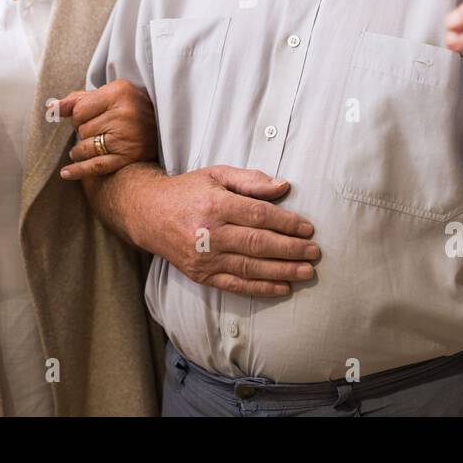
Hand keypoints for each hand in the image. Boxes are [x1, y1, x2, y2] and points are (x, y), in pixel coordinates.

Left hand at [57, 80, 157, 179]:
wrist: (166, 125)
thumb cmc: (132, 106)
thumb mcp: (110, 94)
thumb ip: (79, 99)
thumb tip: (51, 108)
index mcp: (119, 93)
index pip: (78, 110)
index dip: (78, 115)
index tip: (90, 116)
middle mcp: (124, 114)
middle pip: (81, 129)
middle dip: (85, 131)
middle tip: (101, 129)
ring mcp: (127, 137)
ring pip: (85, 147)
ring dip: (82, 149)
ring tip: (95, 143)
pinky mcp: (128, 157)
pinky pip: (95, 166)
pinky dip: (78, 170)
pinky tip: (66, 173)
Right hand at [133, 165, 318, 297]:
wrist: (148, 214)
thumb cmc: (188, 191)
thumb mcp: (216, 174)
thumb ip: (250, 180)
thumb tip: (283, 186)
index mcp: (215, 204)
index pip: (259, 215)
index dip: (286, 223)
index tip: (308, 228)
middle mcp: (209, 233)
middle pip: (258, 243)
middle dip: (290, 249)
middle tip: (314, 253)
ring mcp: (204, 258)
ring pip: (250, 267)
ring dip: (282, 271)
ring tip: (307, 272)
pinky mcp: (201, 275)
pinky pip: (235, 285)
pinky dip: (260, 288)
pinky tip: (283, 288)